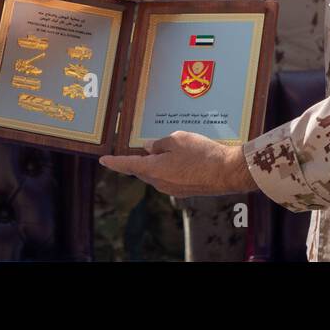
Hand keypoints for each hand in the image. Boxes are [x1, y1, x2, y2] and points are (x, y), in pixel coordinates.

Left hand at [99, 131, 258, 196]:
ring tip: (163, 148)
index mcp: (153, 169)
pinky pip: (169, 177)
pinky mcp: (184, 189)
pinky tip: (179, 158)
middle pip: (142, 170)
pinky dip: (168, 167)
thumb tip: (149, 148)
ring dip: (155, 163)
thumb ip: (159, 143)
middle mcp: (160, 183)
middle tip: (136, 147)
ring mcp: (172, 188)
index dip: (114, 162)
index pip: (127, 165)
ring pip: (156, 174)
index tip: (103, 160)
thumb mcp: (177, 139)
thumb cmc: (201, 153)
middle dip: (138, 160)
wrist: (226, 172)